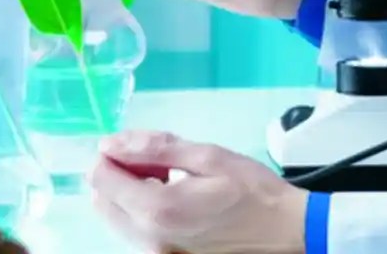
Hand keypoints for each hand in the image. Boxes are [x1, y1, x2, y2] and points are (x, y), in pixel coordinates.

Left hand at [90, 130, 307, 253]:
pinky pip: (134, 231)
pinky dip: (141, 209)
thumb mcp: (205, 157)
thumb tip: (110, 143)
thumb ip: (153, 149)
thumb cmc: (251, 191)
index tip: (141, 148)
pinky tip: (173, 197)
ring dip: (129, 192)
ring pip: (115, 217)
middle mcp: (147, 238)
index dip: (113, 155)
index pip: (100, 177)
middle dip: (118, 173)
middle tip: (155, 163)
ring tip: (169, 180)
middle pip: (102, 199)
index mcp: (156, 209)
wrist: (287, 232)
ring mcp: (155, 253)